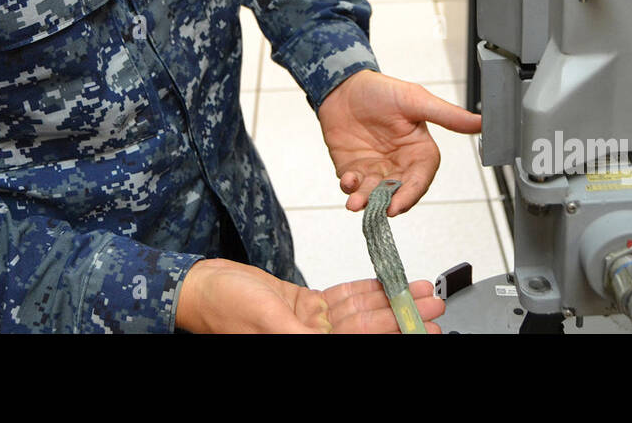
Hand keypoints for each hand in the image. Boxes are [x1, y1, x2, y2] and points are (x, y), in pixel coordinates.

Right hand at [176, 258, 444, 332]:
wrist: (198, 287)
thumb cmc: (222, 306)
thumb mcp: (266, 318)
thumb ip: (302, 332)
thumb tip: (333, 341)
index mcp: (305, 346)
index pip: (361, 344)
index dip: (394, 334)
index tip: (425, 328)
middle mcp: (313, 339)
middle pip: (369, 330)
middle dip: (403, 316)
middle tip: (433, 307)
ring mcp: (309, 323)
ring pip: (361, 313)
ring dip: (390, 301)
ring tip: (420, 292)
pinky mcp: (302, 306)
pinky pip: (342, 300)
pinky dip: (366, 290)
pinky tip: (386, 285)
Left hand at [318, 69, 481, 212]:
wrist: (342, 85)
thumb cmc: (381, 89)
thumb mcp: (416, 100)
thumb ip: (447, 115)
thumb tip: (481, 122)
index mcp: (419, 151)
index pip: (420, 178)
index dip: (411, 193)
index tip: (399, 204)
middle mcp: (398, 164)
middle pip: (397, 193)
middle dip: (387, 203)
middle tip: (379, 209)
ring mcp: (375, 169)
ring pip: (374, 194)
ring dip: (366, 201)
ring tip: (356, 203)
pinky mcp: (353, 170)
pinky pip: (354, 187)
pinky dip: (350, 188)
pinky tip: (349, 182)